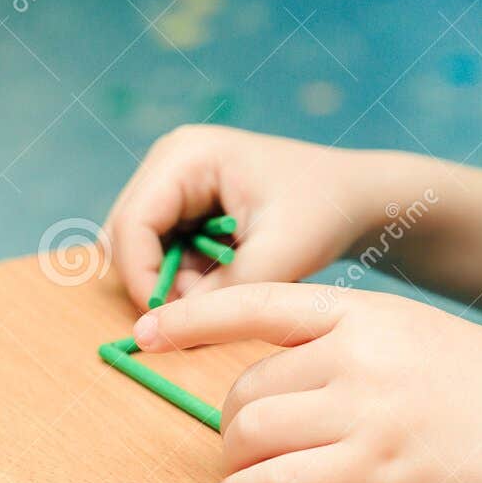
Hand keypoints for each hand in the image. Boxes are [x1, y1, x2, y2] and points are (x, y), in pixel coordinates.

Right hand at [102, 125, 412, 308]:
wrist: (355, 200)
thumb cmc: (325, 213)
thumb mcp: (281, 255)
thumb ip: (225, 293)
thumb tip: (172, 327)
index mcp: (187, 155)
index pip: (132, 222)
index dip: (140, 277)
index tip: (169, 321)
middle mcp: (171, 162)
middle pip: (126, 235)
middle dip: (156, 281)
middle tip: (201, 313)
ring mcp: (176, 183)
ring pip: (143, 249)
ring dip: (175, 281)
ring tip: (230, 288)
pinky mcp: (187, 207)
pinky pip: (166, 252)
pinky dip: (189, 278)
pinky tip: (231, 280)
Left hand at [131, 283, 481, 482]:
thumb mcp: (429, 343)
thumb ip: (362, 350)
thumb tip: (291, 384)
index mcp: (372, 312)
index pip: (260, 303)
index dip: (193, 320)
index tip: (145, 334)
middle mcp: (362, 354)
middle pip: (247, 387)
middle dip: (230, 423)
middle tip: (240, 449)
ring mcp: (369, 412)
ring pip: (251, 433)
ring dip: (232, 462)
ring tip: (238, 479)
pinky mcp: (378, 472)